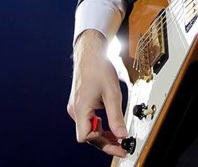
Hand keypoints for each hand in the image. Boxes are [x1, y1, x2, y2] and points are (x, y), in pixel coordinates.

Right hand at [67, 29, 127, 157]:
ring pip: (88, 128)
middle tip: (122, 145)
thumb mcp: (112, 93)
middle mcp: (75, 110)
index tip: (119, 147)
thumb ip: (116, 117)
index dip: (103, 144)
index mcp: (80, 109)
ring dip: (102, 133)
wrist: (90, 51)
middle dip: (105, 141)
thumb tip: (122, 135)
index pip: (87, 137)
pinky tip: (109, 123)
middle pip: (88, 135)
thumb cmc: (98, 67)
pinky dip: (99, 124)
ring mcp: (76, 106)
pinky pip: (88, 119)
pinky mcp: (80, 102)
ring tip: (118, 135)